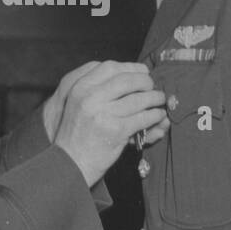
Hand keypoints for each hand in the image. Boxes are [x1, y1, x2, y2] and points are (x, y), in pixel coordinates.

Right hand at [53, 61, 165, 186]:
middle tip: (152, 87)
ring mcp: (103, 113)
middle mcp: (90, 97)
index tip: (142, 71)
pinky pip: (142, 118)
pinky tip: (159, 116)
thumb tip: (132, 74)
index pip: (109, 67)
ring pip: (138, 99)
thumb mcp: (79, 104)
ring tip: (160, 100)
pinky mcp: (116, 130)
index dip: (130, 67)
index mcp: (80, 87)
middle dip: (145, 81)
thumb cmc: (77, 133)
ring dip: (154, 98)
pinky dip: (154, 116)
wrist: (70, 162)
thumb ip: (99, 89)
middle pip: (126, 80)